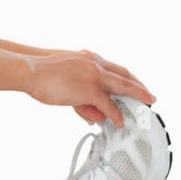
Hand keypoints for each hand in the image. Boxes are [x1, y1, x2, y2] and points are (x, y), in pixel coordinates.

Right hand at [25, 50, 155, 126]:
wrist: (30, 70)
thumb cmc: (42, 74)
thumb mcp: (66, 79)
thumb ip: (82, 96)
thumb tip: (95, 112)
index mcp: (89, 58)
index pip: (115, 67)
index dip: (128, 77)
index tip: (136, 84)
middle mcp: (95, 63)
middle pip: (125, 75)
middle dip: (139, 87)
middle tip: (150, 97)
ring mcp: (94, 75)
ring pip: (122, 88)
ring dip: (134, 99)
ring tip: (140, 110)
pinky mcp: (89, 89)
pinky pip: (108, 105)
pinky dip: (115, 114)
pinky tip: (119, 122)